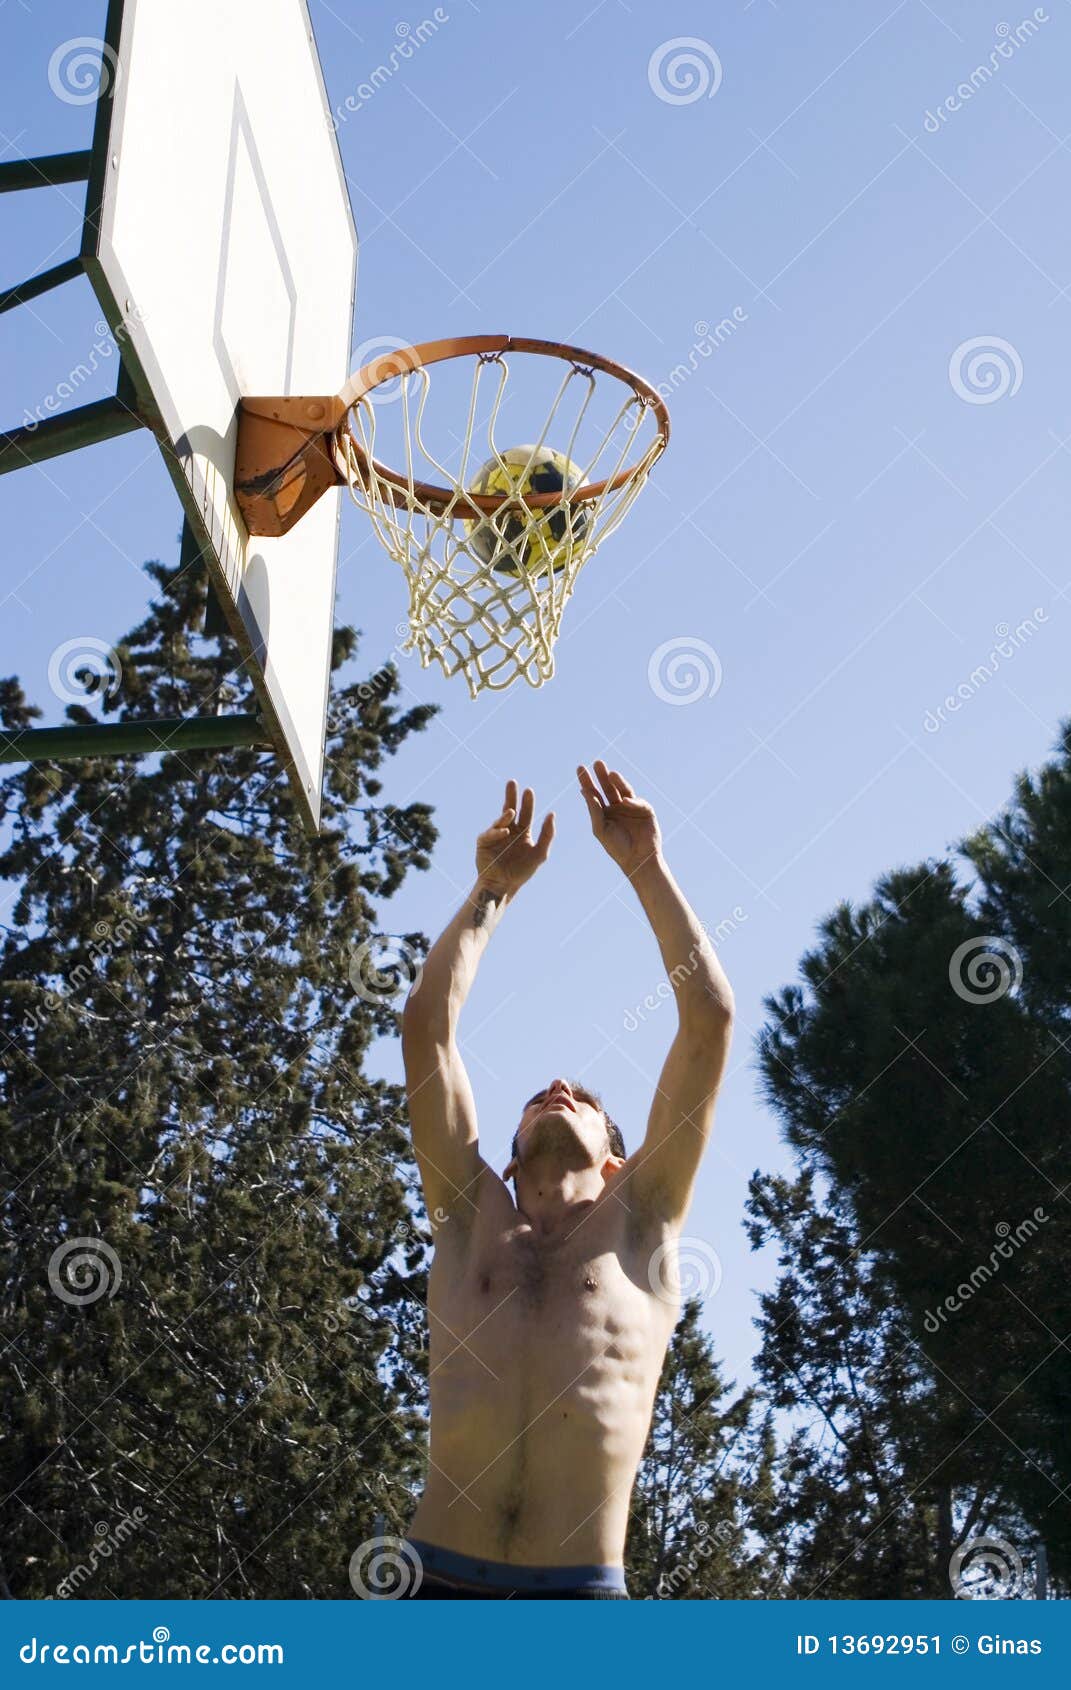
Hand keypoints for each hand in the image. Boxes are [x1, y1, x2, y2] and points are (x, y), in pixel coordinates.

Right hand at [475, 780, 554, 896]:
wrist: (504, 885)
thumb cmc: (522, 871)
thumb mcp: (540, 853)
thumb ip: (547, 834)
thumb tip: (552, 813)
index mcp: (522, 831)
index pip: (526, 812)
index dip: (527, 801)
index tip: (529, 790)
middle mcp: (508, 829)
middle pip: (510, 809)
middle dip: (511, 796)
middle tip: (512, 782)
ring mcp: (495, 835)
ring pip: (500, 820)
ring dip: (505, 815)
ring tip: (512, 811)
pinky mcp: (483, 842)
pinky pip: (490, 834)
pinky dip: (497, 832)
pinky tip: (505, 831)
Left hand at [578, 761, 662, 880]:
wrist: (638, 859)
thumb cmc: (617, 847)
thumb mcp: (600, 829)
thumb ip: (594, 810)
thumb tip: (584, 791)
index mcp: (604, 812)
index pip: (594, 793)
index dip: (587, 781)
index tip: (580, 768)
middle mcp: (617, 807)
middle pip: (608, 787)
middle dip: (602, 775)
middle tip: (596, 762)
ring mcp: (631, 807)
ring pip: (623, 789)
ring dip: (617, 781)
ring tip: (610, 773)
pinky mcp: (645, 810)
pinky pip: (638, 802)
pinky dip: (632, 802)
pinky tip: (625, 802)